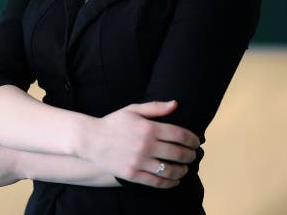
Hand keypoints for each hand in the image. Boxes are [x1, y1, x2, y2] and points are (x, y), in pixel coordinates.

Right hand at [83, 100, 198, 187]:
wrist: (90, 139)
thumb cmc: (112, 123)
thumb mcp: (132, 110)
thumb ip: (155, 107)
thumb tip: (176, 104)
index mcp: (148, 128)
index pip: (180, 135)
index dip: (193, 139)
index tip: (196, 142)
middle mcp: (146, 145)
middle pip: (179, 153)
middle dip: (191, 155)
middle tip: (193, 155)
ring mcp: (140, 161)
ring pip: (171, 170)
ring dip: (183, 170)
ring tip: (185, 168)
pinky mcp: (133, 175)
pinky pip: (157, 182)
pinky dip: (170, 182)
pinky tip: (174, 180)